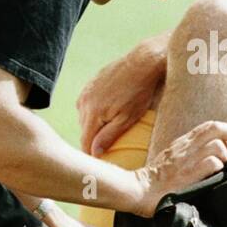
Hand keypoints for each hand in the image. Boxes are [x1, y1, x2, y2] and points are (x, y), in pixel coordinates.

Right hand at [78, 39, 165, 155]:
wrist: (142, 62)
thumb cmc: (139, 92)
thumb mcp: (128, 118)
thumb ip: (109, 136)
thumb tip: (94, 153)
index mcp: (92, 113)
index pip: (85, 142)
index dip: (90, 156)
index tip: (99, 164)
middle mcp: (84, 102)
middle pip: (84, 131)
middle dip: (93, 141)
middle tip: (109, 150)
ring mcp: (86, 91)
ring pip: (85, 117)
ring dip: (94, 126)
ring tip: (110, 132)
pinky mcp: (90, 84)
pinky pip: (88, 104)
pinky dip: (96, 112)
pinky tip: (110, 113)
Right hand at [132, 121, 226, 216]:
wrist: (136, 191)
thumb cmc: (155, 181)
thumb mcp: (174, 161)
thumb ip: (192, 156)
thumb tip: (218, 160)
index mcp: (182, 143)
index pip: (210, 127)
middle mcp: (184, 147)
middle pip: (215, 129)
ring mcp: (184, 160)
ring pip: (216, 146)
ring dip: (225, 155)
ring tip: (221, 167)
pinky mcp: (185, 175)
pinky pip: (210, 164)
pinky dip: (217, 168)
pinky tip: (213, 176)